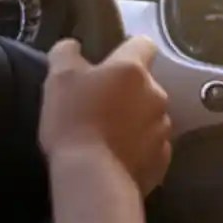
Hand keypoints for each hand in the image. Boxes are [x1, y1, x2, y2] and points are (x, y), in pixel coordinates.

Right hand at [39, 37, 171, 195]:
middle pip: (144, 83)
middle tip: (100, 104)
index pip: (143, 44)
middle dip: (127, 90)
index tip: (110, 61)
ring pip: (150, 115)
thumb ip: (66, 53)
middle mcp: (156, 94)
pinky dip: (138, 147)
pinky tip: (117, 157)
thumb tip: (72, 46)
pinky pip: (152, 145)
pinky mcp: (162, 159)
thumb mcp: (59, 78)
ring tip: (108, 135)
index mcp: (133, 69)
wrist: (91, 178)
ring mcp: (163, 129)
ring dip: (134, 119)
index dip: (128, 49)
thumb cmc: (73, 120)